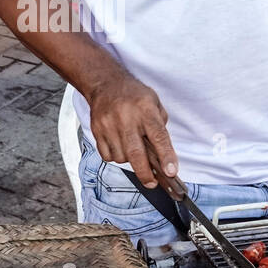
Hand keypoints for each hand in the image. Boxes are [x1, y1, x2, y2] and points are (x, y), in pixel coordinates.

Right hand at [86, 72, 181, 195]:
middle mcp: (127, 118)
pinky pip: (107, 156)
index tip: (171, 172)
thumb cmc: (134, 95)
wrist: (105, 84)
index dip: (166, 156)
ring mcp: (109, 125)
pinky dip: (115, 157)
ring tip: (133, 150)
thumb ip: (160, 126)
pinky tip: (120, 147)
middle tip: (152, 183)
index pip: (158, 136)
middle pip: (136, 153)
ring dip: (130, 161)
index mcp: (145, 109)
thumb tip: (163, 153)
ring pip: (121, 157)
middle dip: (145, 173)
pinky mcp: (97, 130)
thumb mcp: (154, 102)